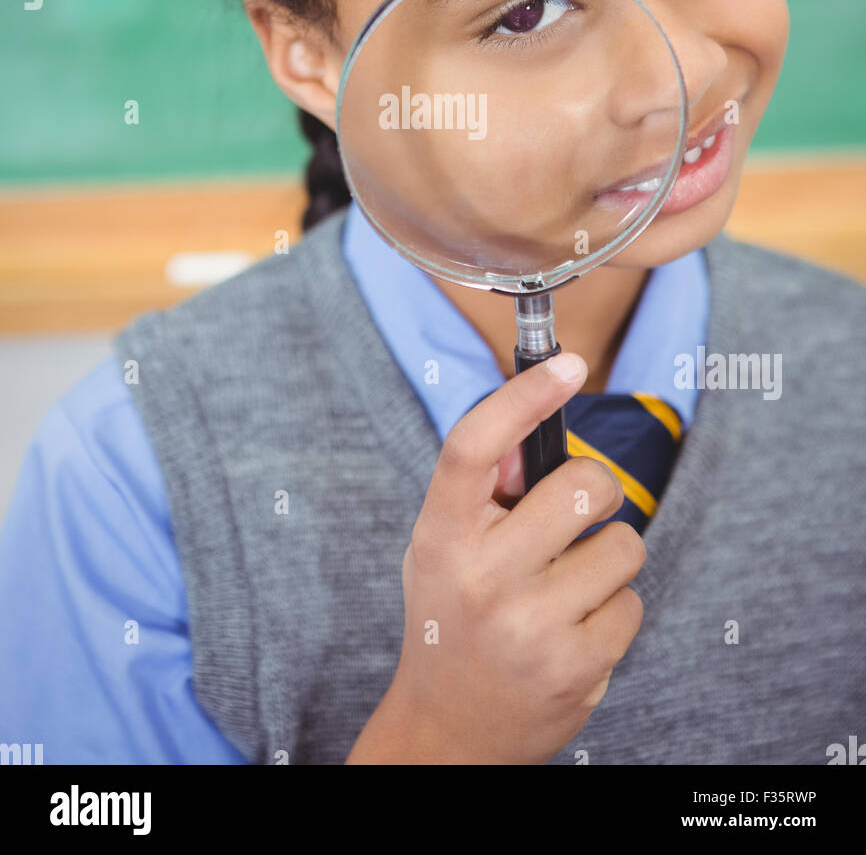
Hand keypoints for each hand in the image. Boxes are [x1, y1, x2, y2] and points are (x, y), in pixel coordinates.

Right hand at [346, 351, 644, 764]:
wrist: (445, 732)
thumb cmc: (451, 619)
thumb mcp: (442, 547)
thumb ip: (485, 489)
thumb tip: (539, 429)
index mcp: (442, 534)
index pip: (476, 445)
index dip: (525, 395)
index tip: (568, 363)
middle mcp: (482, 576)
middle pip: (582, 486)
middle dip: (598, 490)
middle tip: (580, 513)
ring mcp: (530, 625)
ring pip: (623, 545)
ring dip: (609, 557)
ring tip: (570, 584)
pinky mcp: (575, 667)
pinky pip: (633, 603)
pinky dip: (614, 609)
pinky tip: (576, 629)